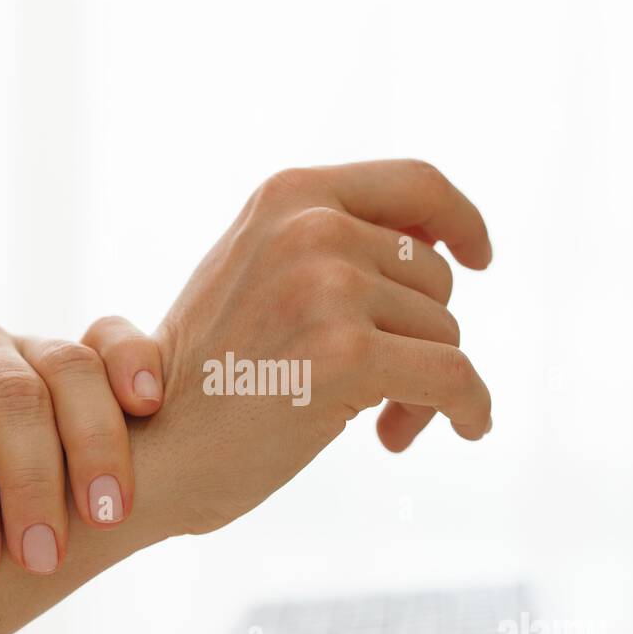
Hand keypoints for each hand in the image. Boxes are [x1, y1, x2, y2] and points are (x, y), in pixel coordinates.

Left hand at [0, 317, 163, 579]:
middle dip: (31, 482)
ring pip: (70, 367)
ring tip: (107, 518)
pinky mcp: (84, 353)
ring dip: (95, 443)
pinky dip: (132, 362)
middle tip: (43, 560)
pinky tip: (146, 405)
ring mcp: (30, 345)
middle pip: (12, 396)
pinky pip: (113, 338)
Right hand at [130, 159, 491, 538]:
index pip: (414, 184)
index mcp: (291, 195)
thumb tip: (441, 243)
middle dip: (422, 333)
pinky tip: (466, 427)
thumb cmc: (207, 374)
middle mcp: (310, 227)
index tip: (478, 254)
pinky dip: (471, 408)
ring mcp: (328, 288)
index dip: (460, 218)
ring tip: (379, 418)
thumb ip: (335, 241)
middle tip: (388, 388)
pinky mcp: (348, 354)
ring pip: (444, 331)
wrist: (154, 449)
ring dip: (424, 383)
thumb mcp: (257, 270)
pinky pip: (454, 377)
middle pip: (434, 274)